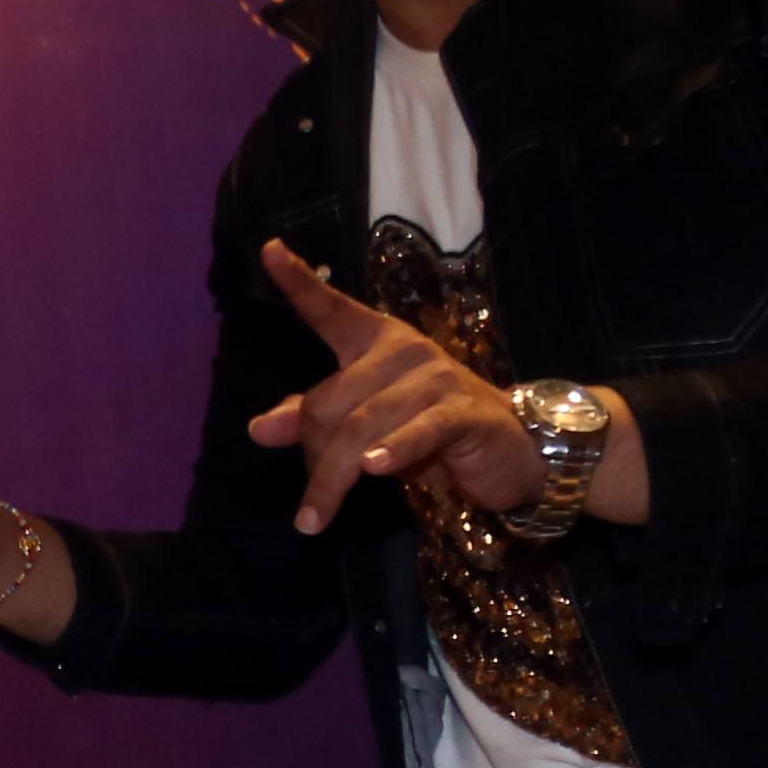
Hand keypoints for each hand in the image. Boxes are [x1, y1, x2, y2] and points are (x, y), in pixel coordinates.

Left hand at [244, 242, 556, 535]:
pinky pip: (417, 432)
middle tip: (314, 494)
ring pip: (360, 428)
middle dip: (312, 456)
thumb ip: (313, 421)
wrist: (509, 451)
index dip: (300, 282)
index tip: (268, 250)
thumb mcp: (364, 425)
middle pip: (328, 404)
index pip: (331, 311)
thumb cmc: (427, 432)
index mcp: (376, 343)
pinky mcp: (463, 413)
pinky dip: (393, 452)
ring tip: (314, 517)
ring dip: (332, 480)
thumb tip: (258, 428)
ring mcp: (436, 379)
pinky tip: (375, 469)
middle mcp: (404, 351)